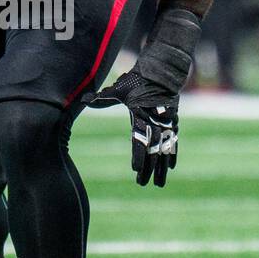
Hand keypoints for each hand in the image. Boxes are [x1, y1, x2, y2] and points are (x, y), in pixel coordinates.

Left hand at [87, 70, 179, 186]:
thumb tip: (84, 100)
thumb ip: (103, 99)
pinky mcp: (173, 123)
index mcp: (141, 118)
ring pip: (164, 151)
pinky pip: (174, 143)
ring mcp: (166, 125)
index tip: (135, 170)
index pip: (139, 142)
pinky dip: (172, 155)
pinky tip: (171, 167)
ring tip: (159, 183)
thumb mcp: (118, 90)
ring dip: (162, 168)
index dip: (138, 156)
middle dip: (148, 170)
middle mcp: (155, 124)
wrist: (160, 73)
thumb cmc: (137, 82)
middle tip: (143, 184)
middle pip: (152, 152)